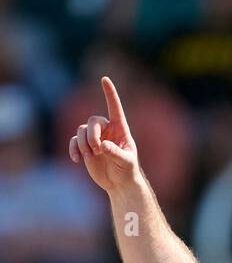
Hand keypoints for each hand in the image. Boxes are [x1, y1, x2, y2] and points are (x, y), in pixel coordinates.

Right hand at [68, 76, 138, 192]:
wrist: (119, 183)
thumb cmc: (127, 170)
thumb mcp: (126, 162)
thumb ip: (116, 153)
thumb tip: (102, 146)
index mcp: (120, 129)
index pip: (114, 108)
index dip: (110, 94)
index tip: (104, 79)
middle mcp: (106, 130)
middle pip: (93, 121)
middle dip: (92, 135)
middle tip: (97, 150)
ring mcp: (94, 137)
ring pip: (81, 130)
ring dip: (83, 143)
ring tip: (90, 156)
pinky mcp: (84, 147)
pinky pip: (73, 141)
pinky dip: (73, 148)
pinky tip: (76, 159)